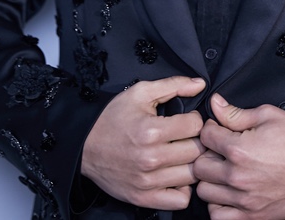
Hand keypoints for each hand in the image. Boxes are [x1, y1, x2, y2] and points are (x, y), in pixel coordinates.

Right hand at [81, 75, 205, 208]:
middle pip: (196, 151)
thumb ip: (173, 85)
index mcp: (151, 131)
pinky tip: (175, 174)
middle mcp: (151, 158)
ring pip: (192, 176)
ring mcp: (147, 182)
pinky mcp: (143, 198)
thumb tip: (200, 84)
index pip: (196, 126)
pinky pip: (179, 200)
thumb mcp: (140, 92)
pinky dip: (183, 189)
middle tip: (187, 136)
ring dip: (192, 164)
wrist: (84, 146)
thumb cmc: (113, 118)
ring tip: (182, 153)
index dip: (195, 118)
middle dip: (196, 140)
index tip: (187, 119)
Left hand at [194, 93, 284, 218]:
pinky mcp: (251, 216)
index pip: (204, 136)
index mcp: (239, 149)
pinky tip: (228, 193)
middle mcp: (237, 176)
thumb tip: (215, 104)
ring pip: (204, 192)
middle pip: (199, 166)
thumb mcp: (267, 115)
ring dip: (211, 180)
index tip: (219, 130)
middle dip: (208, 154)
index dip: (211, 129)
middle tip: (221, 151)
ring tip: (225, 171)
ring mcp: (243, 200)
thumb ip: (235, 113)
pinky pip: (217, 216)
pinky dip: (219, 205)